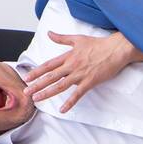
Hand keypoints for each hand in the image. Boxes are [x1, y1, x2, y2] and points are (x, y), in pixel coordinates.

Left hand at [23, 32, 139, 112]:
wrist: (116, 49)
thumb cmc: (99, 44)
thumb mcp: (77, 38)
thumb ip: (62, 38)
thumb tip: (49, 33)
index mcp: (68, 56)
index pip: (48, 65)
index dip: (36, 71)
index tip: (27, 77)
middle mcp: (71, 65)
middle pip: (50, 76)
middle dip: (37, 84)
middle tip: (26, 92)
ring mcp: (80, 74)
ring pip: (60, 85)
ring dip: (47, 93)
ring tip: (37, 99)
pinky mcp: (90, 81)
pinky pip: (78, 94)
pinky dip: (70, 102)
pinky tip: (62, 110)